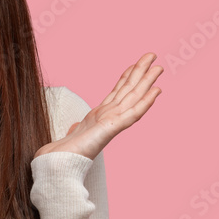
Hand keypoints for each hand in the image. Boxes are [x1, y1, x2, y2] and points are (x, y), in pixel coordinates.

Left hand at [34, 52, 162, 160]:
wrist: (60, 163)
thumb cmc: (66, 152)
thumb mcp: (73, 134)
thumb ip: (78, 128)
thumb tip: (76, 126)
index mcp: (100, 114)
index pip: (117, 91)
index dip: (126, 77)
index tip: (135, 64)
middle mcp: (109, 115)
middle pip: (129, 89)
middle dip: (141, 71)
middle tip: (152, 55)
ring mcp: (113, 121)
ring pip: (134, 96)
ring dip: (147, 81)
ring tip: (158, 67)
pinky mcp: (113, 129)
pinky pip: (133, 113)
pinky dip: (146, 102)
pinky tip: (156, 91)